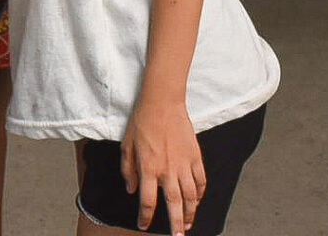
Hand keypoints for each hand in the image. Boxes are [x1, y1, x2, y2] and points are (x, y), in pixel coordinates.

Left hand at [120, 98, 205, 235]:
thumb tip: (131, 189)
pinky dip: (200, 194)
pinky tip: (197, 201)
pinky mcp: (195, 157)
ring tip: (187, 223)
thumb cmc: (141, 122)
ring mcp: (184, 164)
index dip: (145, 216)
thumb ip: (128, 170)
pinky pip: (201, 181)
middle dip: (175, 224)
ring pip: (191, 196)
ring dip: (190, 212)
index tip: (143, 224)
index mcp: (148, 168)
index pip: (147, 201)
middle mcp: (168, 170)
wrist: (162, 103)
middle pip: (174, 204)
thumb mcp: (126, 145)